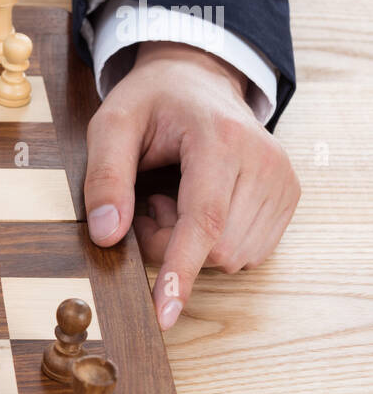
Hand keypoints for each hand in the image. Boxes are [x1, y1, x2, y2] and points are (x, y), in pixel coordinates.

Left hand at [83, 40, 299, 329]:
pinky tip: (199, 203)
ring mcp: (283, 181)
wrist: (197, 81)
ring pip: (231, 256)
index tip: (165, 313)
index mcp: (221, 139)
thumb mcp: (110, 126)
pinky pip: (247, 251)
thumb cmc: (151, 103)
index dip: (182, 270)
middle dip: (168, 241)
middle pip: (214, 248)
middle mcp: (264, 161)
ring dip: (190, 241)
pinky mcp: (288, 198)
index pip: (204, 220)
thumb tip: (106, 236)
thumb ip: (104, 178)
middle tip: (150, 199)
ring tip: (175, 195)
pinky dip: (213, 240)